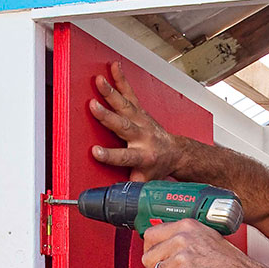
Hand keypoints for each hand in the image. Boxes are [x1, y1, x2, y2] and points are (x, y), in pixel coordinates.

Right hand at [89, 62, 183, 178]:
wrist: (175, 152)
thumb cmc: (157, 167)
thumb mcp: (146, 182)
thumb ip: (132, 187)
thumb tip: (119, 200)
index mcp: (143, 157)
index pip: (124, 157)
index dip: (109, 155)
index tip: (95, 152)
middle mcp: (142, 137)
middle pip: (123, 126)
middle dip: (107, 117)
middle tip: (93, 107)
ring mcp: (142, 122)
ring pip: (125, 106)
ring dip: (111, 93)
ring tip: (100, 81)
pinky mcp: (140, 111)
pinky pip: (130, 94)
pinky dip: (122, 80)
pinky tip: (114, 68)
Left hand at [141, 219, 254, 267]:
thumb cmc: (227, 262)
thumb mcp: (205, 236)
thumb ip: (183, 236)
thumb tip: (162, 242)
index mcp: (186, 228)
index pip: (150, 235)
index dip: (150, 250)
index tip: (155, 257)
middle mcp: (182, 241)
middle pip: (148, 258)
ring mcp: (183, 261)